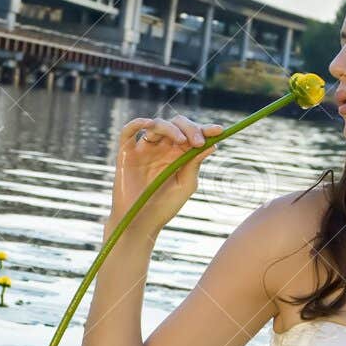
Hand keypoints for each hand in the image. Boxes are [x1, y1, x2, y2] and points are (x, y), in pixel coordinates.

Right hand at [107, 115, 223, 240]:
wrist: (141, 222)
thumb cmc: (164, 206)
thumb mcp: (185, 185)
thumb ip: (194, 164)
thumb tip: (212, 144)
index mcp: (179, 154)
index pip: (193, 134)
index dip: (205, 129)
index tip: (219, 131)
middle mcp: (162, 147)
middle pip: (176, 124)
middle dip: (190, 128)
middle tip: (198, 142)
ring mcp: (144, 149)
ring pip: (156, 125)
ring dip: (171, 128)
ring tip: (182, 141)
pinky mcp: (126, 153)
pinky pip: (128, 131)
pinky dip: (136, 123)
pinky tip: (147, 124)